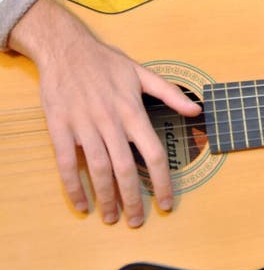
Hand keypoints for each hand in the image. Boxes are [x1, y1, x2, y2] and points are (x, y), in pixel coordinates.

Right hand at [9, 0, 200, 226]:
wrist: (67, 48)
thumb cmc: (106, 61)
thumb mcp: (141, 72)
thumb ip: (170, 93)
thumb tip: (197, 109)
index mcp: (132, 110)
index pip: (153, 153)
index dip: (161, 182)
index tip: (166, 203)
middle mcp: (109, 120)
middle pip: (125, 169)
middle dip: (132, 200)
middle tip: (137, 221)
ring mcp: (83, 125)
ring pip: (98, 170)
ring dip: (106, 198)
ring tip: (111, 218)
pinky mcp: (60, 127)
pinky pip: (66, 164)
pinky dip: (73, 187)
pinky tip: (82, 204)